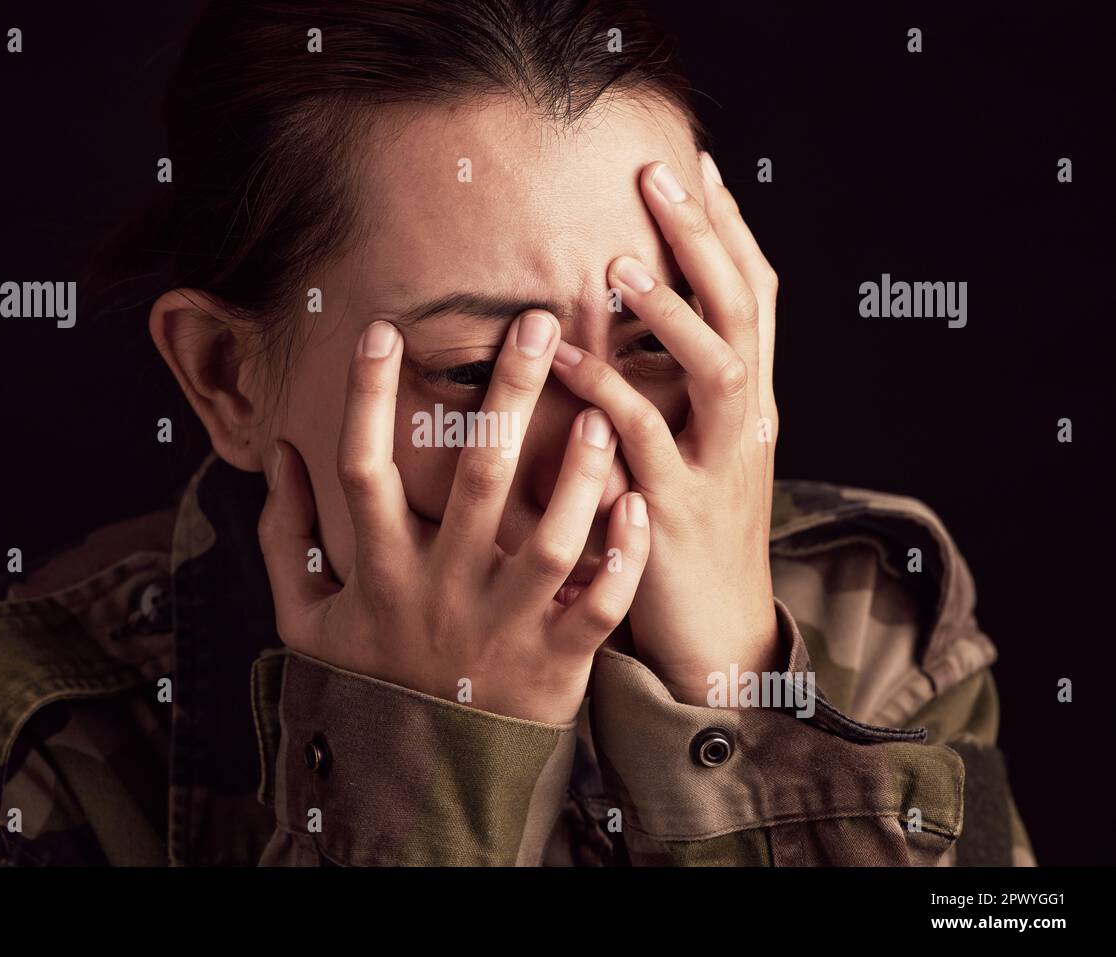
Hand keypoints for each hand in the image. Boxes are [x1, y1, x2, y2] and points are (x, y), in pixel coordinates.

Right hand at [257, 311, 650, 723]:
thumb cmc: (367, 678)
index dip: (367, 397)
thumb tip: (278, 455)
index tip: (382, 328)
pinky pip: (598, 607)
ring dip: (576, 475)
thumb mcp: (303, 615)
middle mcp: (442, 592)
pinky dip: (622, 560)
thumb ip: (284, 535)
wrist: (421, 776)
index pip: (364, 470)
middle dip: (507, 395)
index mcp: (380, 572)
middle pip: (475, 481)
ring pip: (549, 543)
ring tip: (601, 410)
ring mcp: (502, 628)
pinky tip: (637, 507)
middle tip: (538, 323)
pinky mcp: (555, 663)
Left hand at [550, 152, 779, 704]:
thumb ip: (677, 389)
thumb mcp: (702, 452)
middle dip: (704, 241)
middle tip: (658, 179)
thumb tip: (634, 322)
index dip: (730, 230)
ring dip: (671, 314)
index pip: (755, 296)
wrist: (717, 633)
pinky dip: (610, 397)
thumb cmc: (694, 533)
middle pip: (743, 311)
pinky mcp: (678, 511)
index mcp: (750, 401)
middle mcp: (746, 421)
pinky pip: (647, 443)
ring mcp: (719, 464)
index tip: (697, 168)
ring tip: (619, 265)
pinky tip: (568, 362)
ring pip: (717, 370)